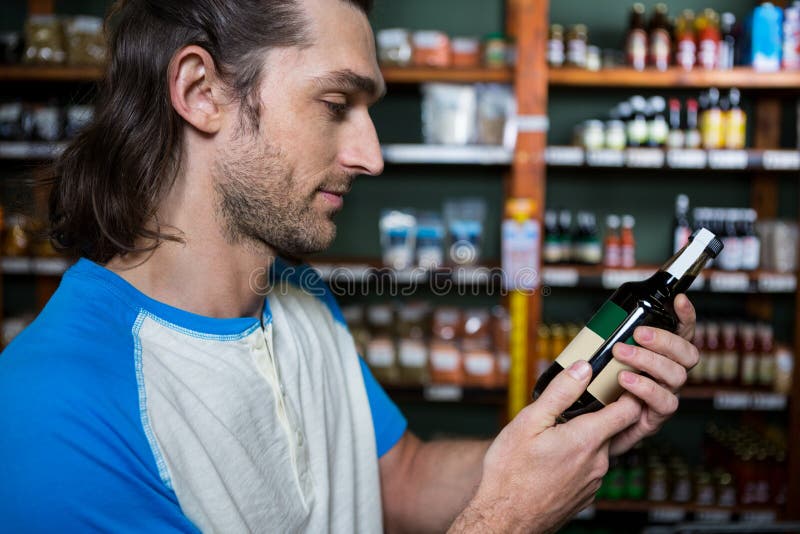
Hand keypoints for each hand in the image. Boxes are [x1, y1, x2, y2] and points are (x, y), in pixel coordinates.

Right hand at [451, 360, 640, 533]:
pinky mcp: (587, 495)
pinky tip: (555, 456)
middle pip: (614, 427)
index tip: (619, 378)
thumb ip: (560, 393)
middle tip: (578, 400)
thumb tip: (583, 368)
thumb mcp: (528, 422)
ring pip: (600, 448)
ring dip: (587, 436)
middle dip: (600, 412)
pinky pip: (591, 467)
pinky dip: (580, 457)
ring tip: (557, 431)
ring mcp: (594, 481)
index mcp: (587, 439)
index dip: (629, 390)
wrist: (505, 519)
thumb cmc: (511, 472)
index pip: (629, 409)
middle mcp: (599, 462)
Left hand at [608, 294, 698, 454]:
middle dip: (664, 340)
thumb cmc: (597, 389)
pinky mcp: (655, 417)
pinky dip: (645, 389)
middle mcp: (669, 375)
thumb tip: (603, 319)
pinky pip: (663, 402)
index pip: (683, 333)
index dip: (686, 316)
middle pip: (687, 354)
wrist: (588, 430)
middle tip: (637, 334)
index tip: (679, 301)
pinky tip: (626, 381)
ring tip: (622, 355)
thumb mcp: (602, 358)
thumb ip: (609, 340)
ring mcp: (665, 396)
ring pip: (677, 376)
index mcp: (661, 357)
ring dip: (650, 361)